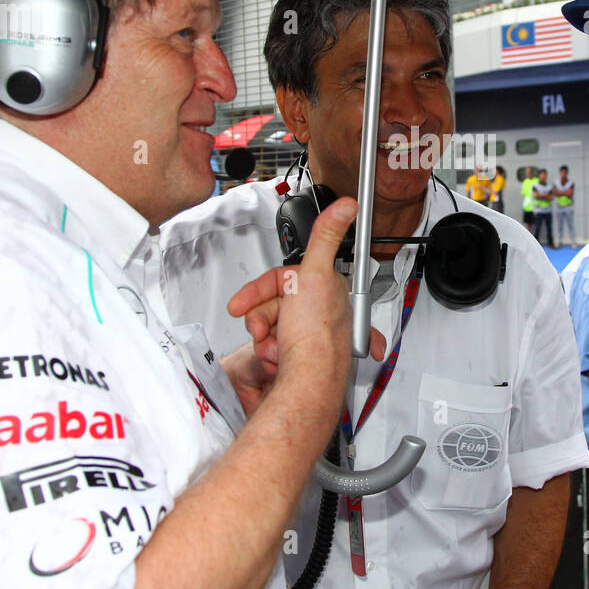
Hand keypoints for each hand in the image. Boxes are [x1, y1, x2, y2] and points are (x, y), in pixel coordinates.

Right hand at [225, 199, 385, 416]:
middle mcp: (322, 313)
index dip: (259, 290)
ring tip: (272, 348)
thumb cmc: (316, 336)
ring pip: (269, 329)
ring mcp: (309, 338)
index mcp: (327, 290)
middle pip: (273, 306)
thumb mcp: (316, 274)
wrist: (307, 382)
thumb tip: (347, 205)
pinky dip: (267, 355)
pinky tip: (275, 359)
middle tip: (260, 331)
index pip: (283, 280)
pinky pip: (271, 350)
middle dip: (260, 319)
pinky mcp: (298, 359)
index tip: (241, 303)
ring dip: (263, 339)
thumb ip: (326, 236)